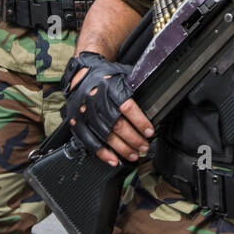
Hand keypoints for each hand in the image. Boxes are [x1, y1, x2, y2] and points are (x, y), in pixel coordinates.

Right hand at [62, 51, 150, 166]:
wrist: (80, 74)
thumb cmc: (104, 76)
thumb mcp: (122, 75)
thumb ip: (135, 88)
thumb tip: (156, 99)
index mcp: (109, 87)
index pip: (127, 107)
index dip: (140, 121)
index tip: (150, 131)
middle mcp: (96, 101)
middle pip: (117, 125)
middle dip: (134, 139)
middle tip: (144, 146)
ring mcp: (85, 113)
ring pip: (106, 136)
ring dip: (122, 149)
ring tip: (134, 155)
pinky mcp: (77, 123)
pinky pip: (90, 142)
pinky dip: (103, 153)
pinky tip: (114, 159)